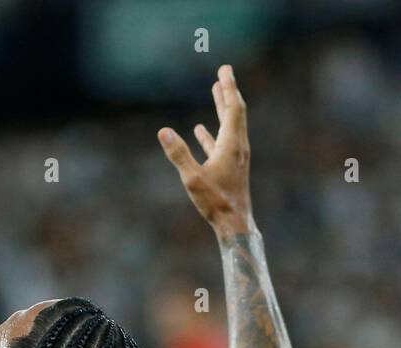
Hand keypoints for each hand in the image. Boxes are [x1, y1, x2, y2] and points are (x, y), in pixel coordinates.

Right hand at [157, 64, 252, 236]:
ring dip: (222, 108)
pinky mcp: (230, 168)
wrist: (235, 225)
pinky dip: (212, 133)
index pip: (233, 108)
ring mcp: (235, 158)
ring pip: (229, 126)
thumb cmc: (216, 202)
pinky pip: (221, 143)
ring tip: (216, 92)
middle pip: (234, 112)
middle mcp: (237, 147)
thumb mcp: (193, 179)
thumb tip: (163, 131)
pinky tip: (201, 130)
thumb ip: (178, 154)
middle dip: (228, 92)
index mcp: (231, 145)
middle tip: (223, 73)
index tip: (225, 69)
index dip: (228, 88)